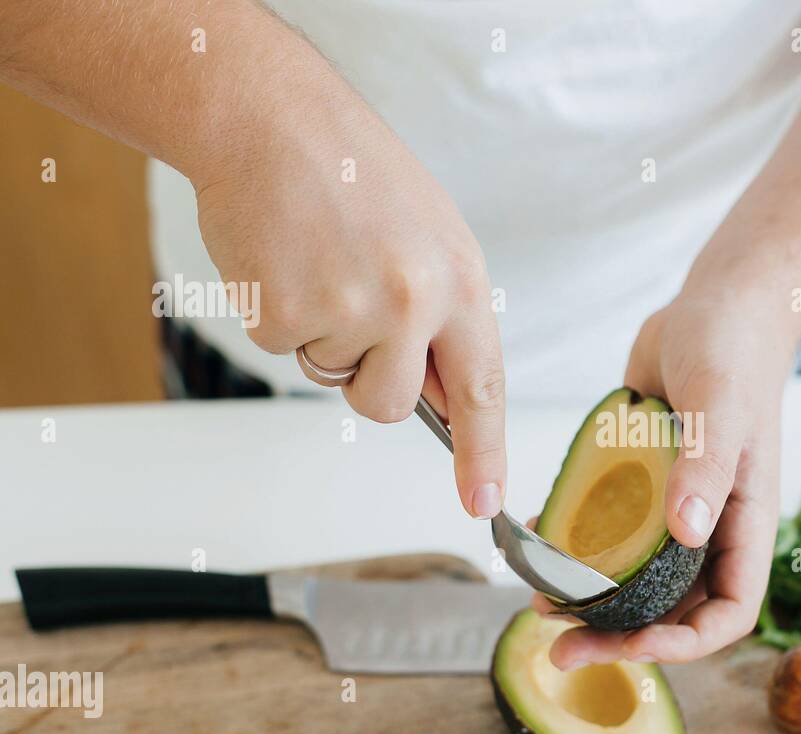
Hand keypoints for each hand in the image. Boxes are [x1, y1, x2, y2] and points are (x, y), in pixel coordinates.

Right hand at [192, 81, 505, 519]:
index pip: (482, 390)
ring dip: (322, 339)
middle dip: (370, 380)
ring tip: (321, 264)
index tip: (484, 502)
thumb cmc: (355, 177)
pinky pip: (284, 348)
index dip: (484, 453)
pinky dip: (278, 314)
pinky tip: (286, 259)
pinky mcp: (287, 315)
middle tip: (353, 306)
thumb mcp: (432, 240)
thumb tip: (444, 398)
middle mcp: (414, 303)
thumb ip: (444, 319)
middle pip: (393, 404)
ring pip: (334, 379)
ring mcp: (350, 311)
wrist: (272, 121)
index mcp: (461, 284)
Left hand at [536, 299, 794, 666]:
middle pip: (673, 607)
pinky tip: (539, 538)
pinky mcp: (641, 482)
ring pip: (635, 577)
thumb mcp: (722, 406)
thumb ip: (707, 467)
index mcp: (745, 522)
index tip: (633, 643)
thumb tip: (686, 531)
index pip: (730, 610)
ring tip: (539, 605)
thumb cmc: (734, 350)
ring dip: (591, 600)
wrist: (718, 304)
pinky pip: (609, 530)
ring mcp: (674, 506)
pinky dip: (575, 543)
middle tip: (562, 646)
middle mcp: (710, 524)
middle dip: (620, 635)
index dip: (686, 641)